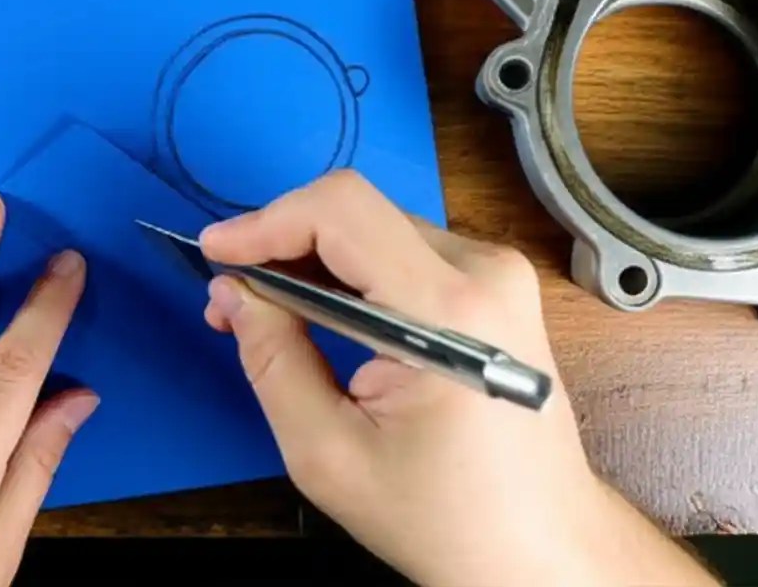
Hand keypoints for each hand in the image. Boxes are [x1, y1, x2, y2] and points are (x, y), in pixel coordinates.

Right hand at [200, 171, 716, 586]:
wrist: (543, 546)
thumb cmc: (443, 518)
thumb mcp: (328, 453)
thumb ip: (272, 361)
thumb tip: (231, 293)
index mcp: (450, 310)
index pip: (343, 212)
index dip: (266, 222)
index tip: (214, 252)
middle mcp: (485, 272)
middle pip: (359, 214)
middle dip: (281, 244)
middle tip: (231, 298)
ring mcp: (499, 275)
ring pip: (378, 229)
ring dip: (313, 261)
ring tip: (268, 312)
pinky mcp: (497, 288)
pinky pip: (406, 253)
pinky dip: (352, 275)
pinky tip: (320, 314)